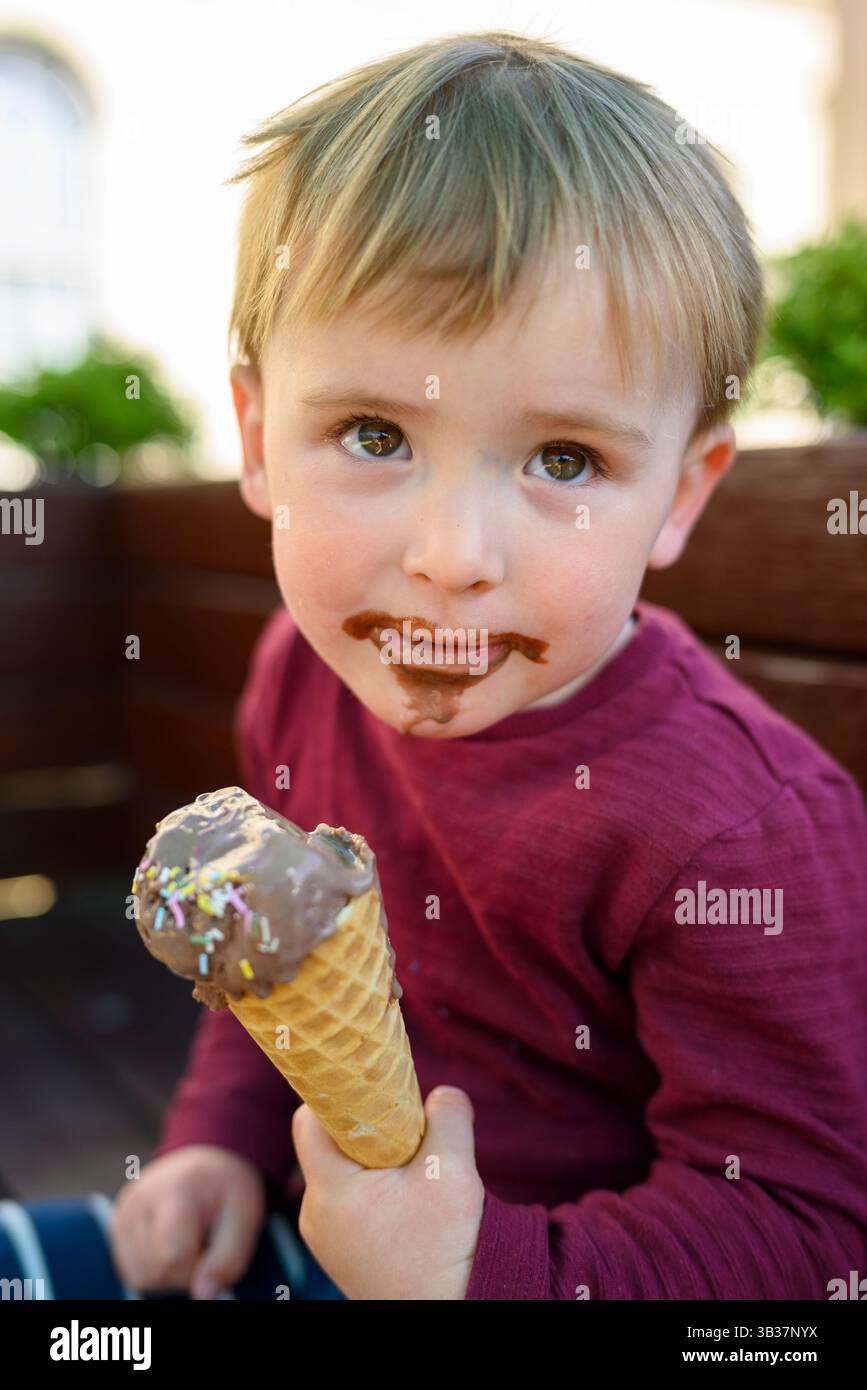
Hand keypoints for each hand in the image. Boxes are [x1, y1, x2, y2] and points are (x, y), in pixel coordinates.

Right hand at [110, 1144, 265, 1298]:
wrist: (206, 1163)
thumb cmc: (227, 1190)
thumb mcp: (245, 1217)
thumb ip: (228, 1259)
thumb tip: (204, 1297)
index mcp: (174, 1192)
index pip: (173, 1257)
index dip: (198, 1265)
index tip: (214, 1246)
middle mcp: (139, 1201)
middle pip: (156, 1271)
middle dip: (185, 1270)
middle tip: (204, 1242)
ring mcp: (123, 1214)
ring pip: (140, 1277)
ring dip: (169, 1272)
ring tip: (188, 1241)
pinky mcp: (116, 1225)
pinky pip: (132, 1271)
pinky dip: (155, 1269)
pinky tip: (171, 1245)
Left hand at [292, 1085, 484, 1298]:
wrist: (449, 1315)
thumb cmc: (445, 1250)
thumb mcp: (453, 1171)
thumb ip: (448, 1117)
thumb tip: (442, 1094)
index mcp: (329, 1190)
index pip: (308, 1119)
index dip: (337, 1095)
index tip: (373, 1089)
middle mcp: (315, 1214)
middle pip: (329, 1145)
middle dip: (368, 1129)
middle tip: (408, 1130)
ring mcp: (327, 1238)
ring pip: (343, 1173)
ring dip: (376, 1162)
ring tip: (415, 1171)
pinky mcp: (344, 1253)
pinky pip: (351, 1202)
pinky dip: (377, 1190)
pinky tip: (410, 1200)